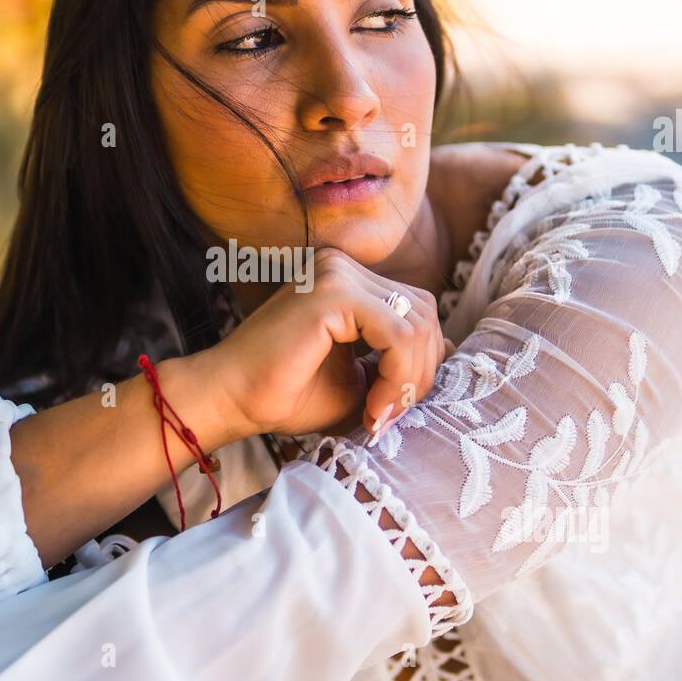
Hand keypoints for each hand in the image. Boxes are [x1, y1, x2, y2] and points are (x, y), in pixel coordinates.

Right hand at [206, 248, 453, 440]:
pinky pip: (397, 333)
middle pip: (425, 311)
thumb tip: (452, 351)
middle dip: (421, 371)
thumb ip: (399, 362)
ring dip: (409, 379)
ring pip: (418, 323)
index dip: (420, 364)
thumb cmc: (284, 393)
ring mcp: (337, 273)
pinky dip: (397, 376)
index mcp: (348, 278)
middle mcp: (343, 266)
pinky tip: (373, 407)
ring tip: (378, 414)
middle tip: (388, 414)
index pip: (417, 310)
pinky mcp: (332, 293)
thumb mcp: (360, 378)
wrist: (229, 399)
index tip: (389, 410)